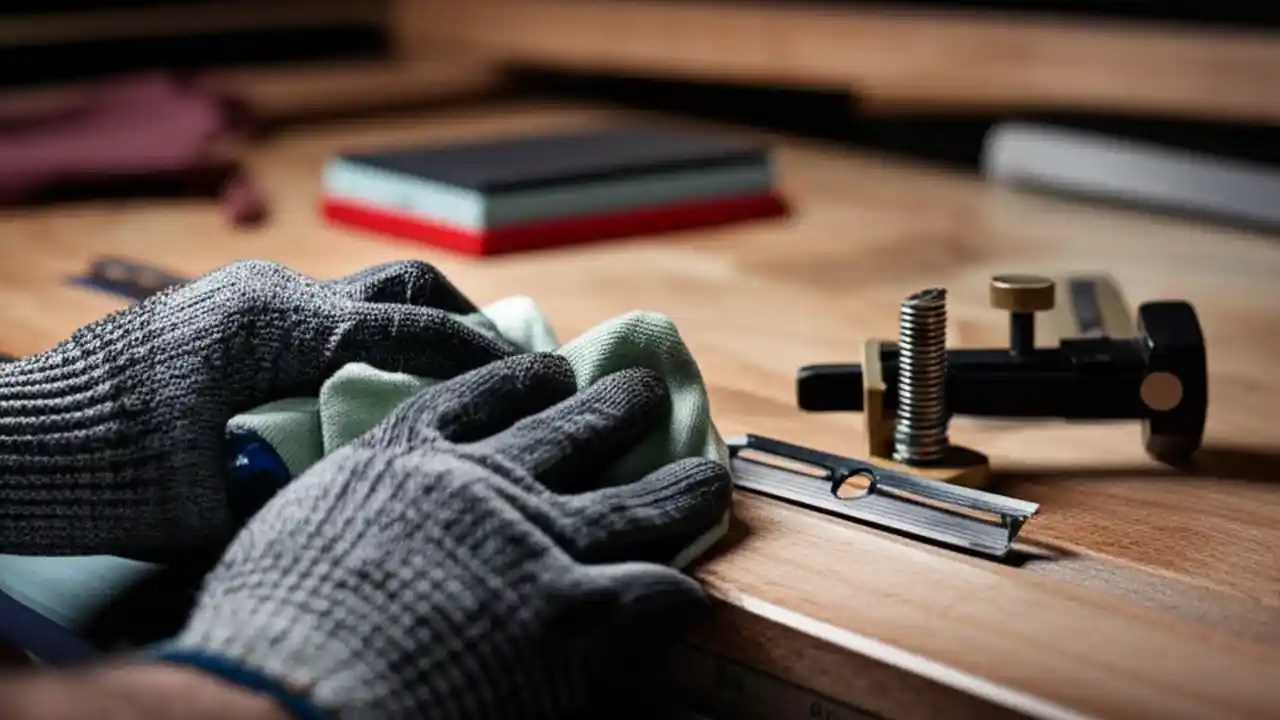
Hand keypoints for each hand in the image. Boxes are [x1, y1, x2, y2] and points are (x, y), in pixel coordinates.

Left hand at [0, 259, 511, 559]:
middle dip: (463, 320)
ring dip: (417, 325)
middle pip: (404, 281)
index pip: (412, 327)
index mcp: (279, 329)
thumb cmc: (111, 474)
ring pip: (366, 289)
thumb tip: (385, 487)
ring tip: (453, 378)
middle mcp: (273, 296)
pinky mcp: (234, 309)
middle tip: (505, 366)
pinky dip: (371, 338)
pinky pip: (326, 312)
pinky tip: (379, 388)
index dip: (481, 354)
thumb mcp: (222, 499)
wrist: (19, 440)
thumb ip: (313, 487)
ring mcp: (251, 295)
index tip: (537, 374)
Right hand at [161, 353, 731, 718]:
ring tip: (710, 474)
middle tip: (643, 391)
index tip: (548, 368)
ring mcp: (540, 542)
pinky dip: (678, 592)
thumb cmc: (274, 625)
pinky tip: (694, 593)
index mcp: (410, 455)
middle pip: (571, 429)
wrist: (298, 688)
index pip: (479, 397)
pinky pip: (653, 593)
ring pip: (633, 500)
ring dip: (678, 485)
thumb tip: (354, 523)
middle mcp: (487, 483)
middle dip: (614, 406)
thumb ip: (347, 511)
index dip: (521, 381)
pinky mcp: (578, 614)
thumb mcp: (294, 532)